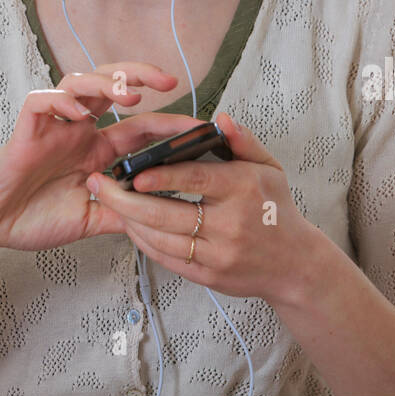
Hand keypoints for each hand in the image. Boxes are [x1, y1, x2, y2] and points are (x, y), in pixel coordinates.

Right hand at [0, 62, 208, 252]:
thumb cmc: (32, 218)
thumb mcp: (91, 220)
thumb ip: (124, 212)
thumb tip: (165, 215)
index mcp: (94, 149)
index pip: (138, 124)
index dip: (168, 119)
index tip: (198, 126)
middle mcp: (77, 130)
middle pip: (110, 85)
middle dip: (139, 75)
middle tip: (168, 79)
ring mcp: (52, 127)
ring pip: (78, 83)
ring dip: (104, 82)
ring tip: (127, 93)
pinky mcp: (26, 131)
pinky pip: (42, 102)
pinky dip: (62, 102)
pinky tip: (81, 115)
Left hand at [85, 111, 315, 303]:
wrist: (295, 264)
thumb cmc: (276, 208)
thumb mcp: (269, 167)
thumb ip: (243, 141)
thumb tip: (220, 119)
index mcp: (242, 190)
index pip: (195, 180)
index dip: (162, 176)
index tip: (133, 172)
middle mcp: (229, 225)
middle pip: (168, 214)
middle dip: (126, 200)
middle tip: (99, 184)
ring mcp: (218, 255)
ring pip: (162, 239)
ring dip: (129, 220)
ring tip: (108, 201)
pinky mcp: (209, 277)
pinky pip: (168, 259)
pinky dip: (144, 242)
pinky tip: (129, 226)